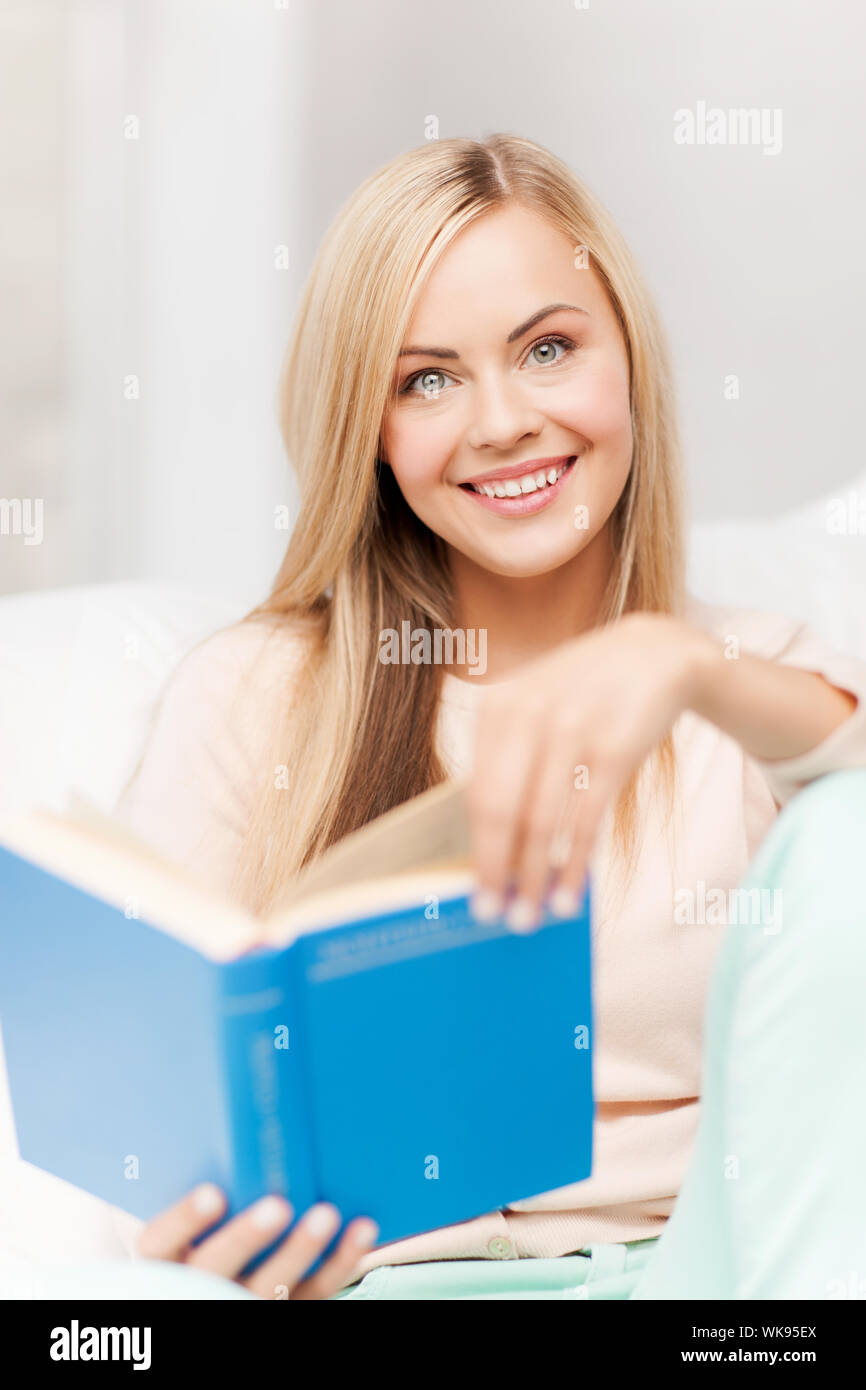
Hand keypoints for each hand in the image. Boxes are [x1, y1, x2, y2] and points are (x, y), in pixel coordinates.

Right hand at [136, 1184, 377, 1299]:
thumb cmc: (194, 1218)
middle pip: (216, 1268)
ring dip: (301, 1250)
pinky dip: (341, 1261)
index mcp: (161, 1255)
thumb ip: (192, 1167)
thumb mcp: (177, 1203)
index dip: (184, 1220)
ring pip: (268, 1287)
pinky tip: (362, 1228)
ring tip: (326, 1213)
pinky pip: (314, 1290)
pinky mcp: (283, 1307)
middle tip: (278, 1205)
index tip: (211, 1192)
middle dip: (248, 1238)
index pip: (161, 1243)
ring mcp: (239, 1300)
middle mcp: (195, 1286)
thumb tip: (215, 1098)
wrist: (207, 1270)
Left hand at [467, 612, 713, 930]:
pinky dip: (575, 863)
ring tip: (535, 915)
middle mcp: (528, 715)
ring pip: (543, 821)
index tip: (476, 891)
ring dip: (537, 877)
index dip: (478, 849)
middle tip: (498, 917)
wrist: (655, 654)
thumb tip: (494, 848)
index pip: (479, 794)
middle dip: (498, 870)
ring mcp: (572, 730)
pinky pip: (586, 820)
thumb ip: (511, 763)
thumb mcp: (536, 709)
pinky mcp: (614, 747)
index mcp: (498, 709)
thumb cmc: (585, 697)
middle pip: (502, 810)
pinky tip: (571, 891)